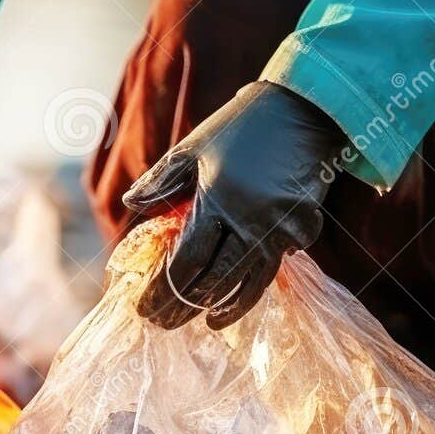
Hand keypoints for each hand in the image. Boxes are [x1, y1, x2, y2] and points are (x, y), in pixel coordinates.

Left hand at [123, 81, 345, 329]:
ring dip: (223, 308)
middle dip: (183, 307)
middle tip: (162, 323)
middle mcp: (252, 221)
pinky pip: (272, 269)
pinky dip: (250, 288)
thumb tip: (130, 205)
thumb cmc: (239, 127)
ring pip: (248, 285)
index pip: (185, 262)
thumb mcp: (192, 148)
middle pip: (213, 281)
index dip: (161, 290)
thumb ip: (161, 181)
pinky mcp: (303, 230)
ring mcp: (281, 229)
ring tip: (204, 323)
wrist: (304, 110)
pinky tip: (234, 300)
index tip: (143, 307)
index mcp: (218, 200)